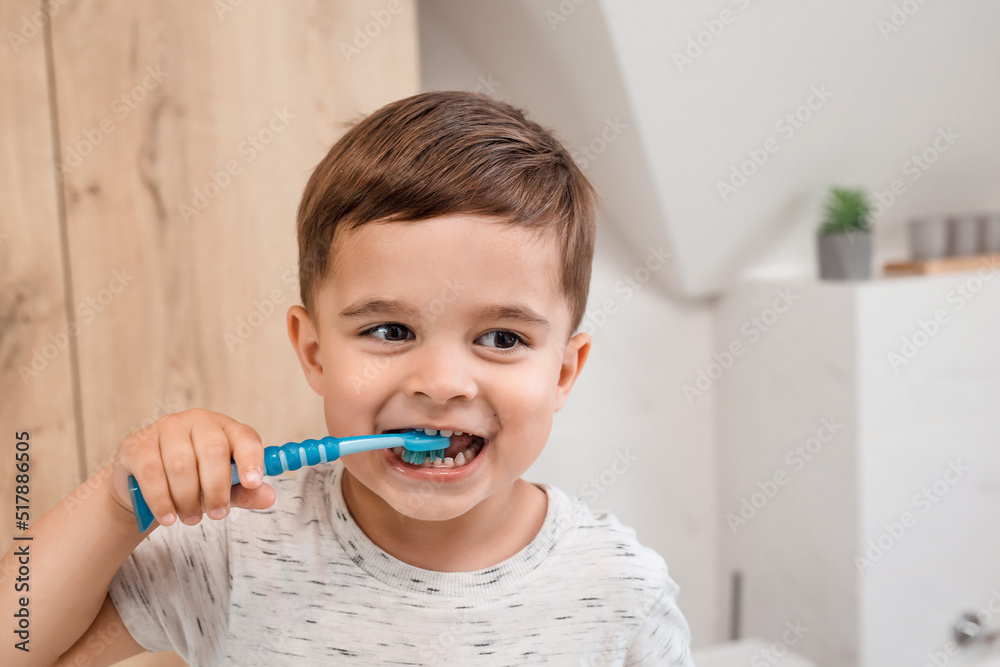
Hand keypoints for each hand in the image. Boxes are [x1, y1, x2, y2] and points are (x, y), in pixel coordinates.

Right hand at [108, 408, 275, 526]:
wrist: (144, 484)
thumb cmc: (193, 480)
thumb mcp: (224, 487)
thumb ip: (245, 491)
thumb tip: (269, 497)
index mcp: (225, 427)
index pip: (245, 437)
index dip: (251, 459)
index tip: (252, 483)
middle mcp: (197, 421)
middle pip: (212, 451)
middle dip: (216, 490)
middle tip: (217, 514)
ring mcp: (165, 429)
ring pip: (181, 465)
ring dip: (188, 499)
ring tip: (191, 518)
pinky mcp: (137, 445)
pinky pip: (152, 474)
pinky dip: (162, 501)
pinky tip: (168, 517)